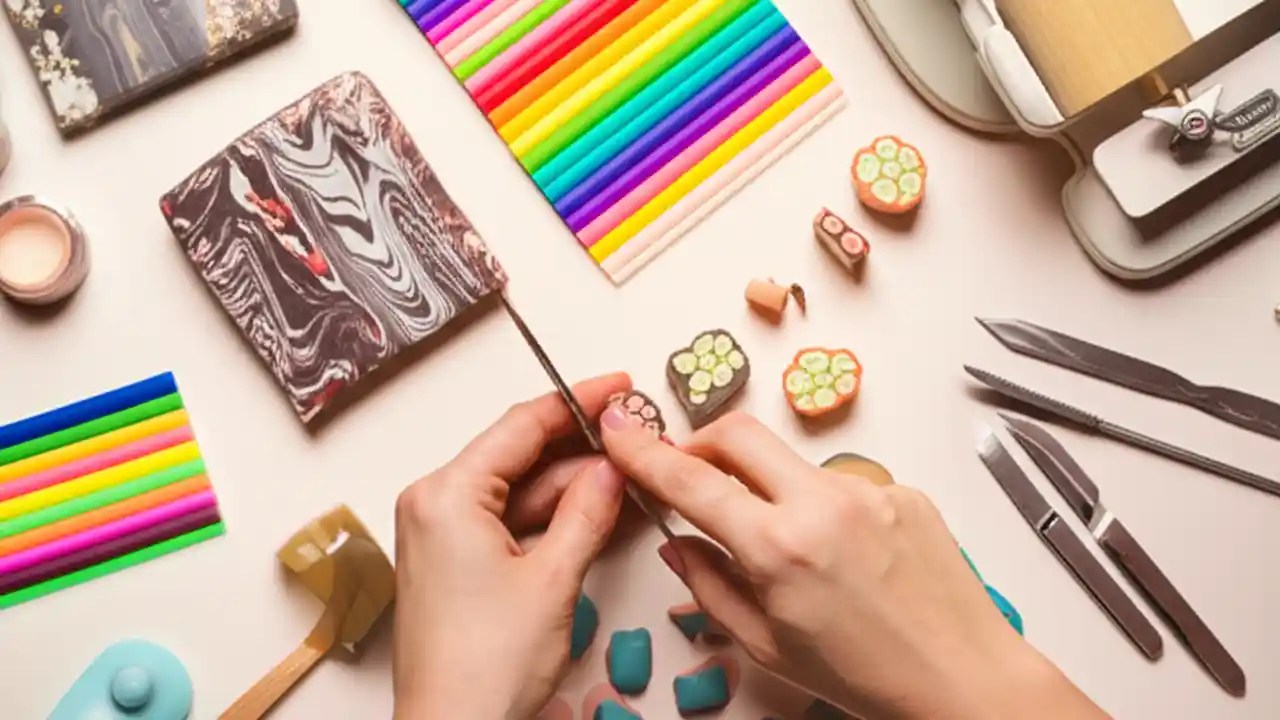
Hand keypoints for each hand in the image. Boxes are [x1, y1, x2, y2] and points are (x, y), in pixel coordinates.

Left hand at [393, 374, 629, 718]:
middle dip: (581, 448)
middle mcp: (435, 507)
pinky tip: (601, 511)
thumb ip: (588, 511)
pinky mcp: (456, 566)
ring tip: (632, 474)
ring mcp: (443, 537)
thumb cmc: (483, 668)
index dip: (575, 402)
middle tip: (635, 433)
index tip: (617, 387)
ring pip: (520, 493)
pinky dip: (554, 520)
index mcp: (446, 495)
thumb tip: (612, 467)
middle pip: (520, 457)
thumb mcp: (552, 579)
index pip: (520, 426)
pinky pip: (511, 524)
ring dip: (574, 487)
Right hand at [600, 409, 1107, 719]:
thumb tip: (679, 543)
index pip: (692, 481)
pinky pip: (840, 482)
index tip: (622, 433)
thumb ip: (711, 586)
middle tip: (692, 471)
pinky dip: (822, 507)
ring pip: (792, 462)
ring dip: (771, 487)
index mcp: (780, 547)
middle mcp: (824, 504)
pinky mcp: (901, 489)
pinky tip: (841, 554)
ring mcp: (868, 489)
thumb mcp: (767, 645)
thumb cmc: (869, 675)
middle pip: (738, 432)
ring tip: (792, 548)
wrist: (962, 677)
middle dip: (702, 442)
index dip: (645, 453)